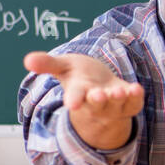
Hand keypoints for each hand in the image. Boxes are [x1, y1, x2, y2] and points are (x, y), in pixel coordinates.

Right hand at [23, 51, 143, 148]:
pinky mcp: (130, 103)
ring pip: (116, 104)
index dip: (74, 100)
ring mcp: (114, 105)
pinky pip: (134, 102)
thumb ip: (47, 64)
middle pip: (97, 103)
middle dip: (98, 100)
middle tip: (98, 95)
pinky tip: (136, 88)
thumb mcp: (63, 67)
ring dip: (118, 98)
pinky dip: (136, 96)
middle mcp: (96, 101)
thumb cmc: (80, 76)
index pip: (75, 97)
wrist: (102, 86)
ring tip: (118, 91)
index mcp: (79, 93)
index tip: (72, 104)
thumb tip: (27, 60)